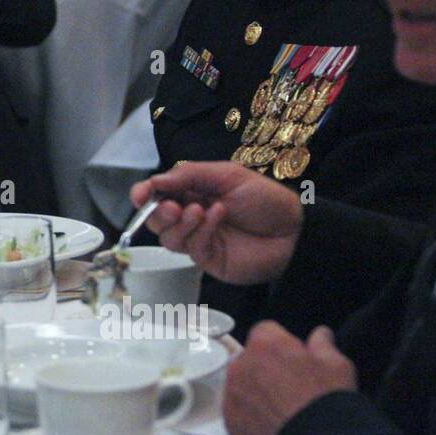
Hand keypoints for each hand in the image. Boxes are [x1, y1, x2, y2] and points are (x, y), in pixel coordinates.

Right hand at [129, 162, 302, 285]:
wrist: (295, 230)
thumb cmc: (264, 198)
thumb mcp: (226, 175)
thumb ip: (189, 175)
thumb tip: (155, 181)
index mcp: (192, 192)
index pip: (158, 194)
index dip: (144, 194)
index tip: (140, 195)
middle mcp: (191, 216)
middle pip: (156, 219)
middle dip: (158, 212)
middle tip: (172, 206)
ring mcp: (198, 239)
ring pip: (168, 237)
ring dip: (180, 223)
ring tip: (199, 211)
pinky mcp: (208, 260)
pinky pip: (191, 248)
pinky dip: (200, 231)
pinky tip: (217, 217)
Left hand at [223, 323, 357, 434]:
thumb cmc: (326, 402)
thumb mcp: (336, 365)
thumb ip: (323, 344)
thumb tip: (321, 335)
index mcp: (266, 344)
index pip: (267, 331)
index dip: (282, 344)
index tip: (294, 358)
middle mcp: (242, 364)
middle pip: (251, 357)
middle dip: (266, 367)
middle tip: (289, 386)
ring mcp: (232, 392)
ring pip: (242, 383)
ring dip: (255, 389)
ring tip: (281, 407)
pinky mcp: (229, 419)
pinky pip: (237, 408)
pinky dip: (249, 413)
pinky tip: (271, 423)